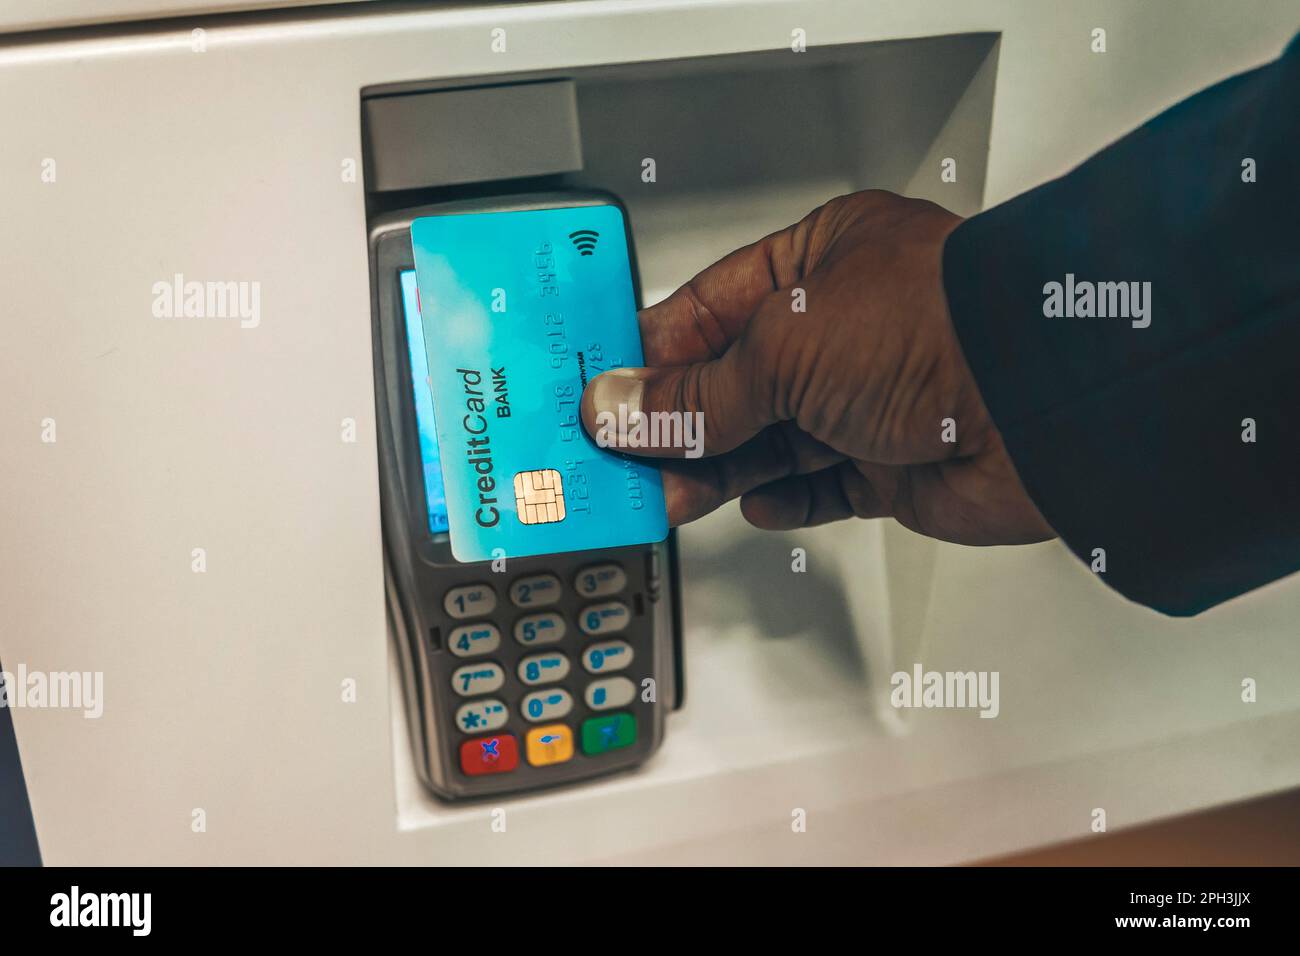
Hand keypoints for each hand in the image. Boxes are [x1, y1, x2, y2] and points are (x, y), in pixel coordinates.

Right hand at [579, 189, 1054, 545]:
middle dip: (678, 423)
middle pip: (734, 381)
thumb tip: (623, 410)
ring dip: (719, 469)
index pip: (707, 308)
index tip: (602, 392)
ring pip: (770, 439)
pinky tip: (755, 505)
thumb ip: (697, 394)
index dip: (650, 354)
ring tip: (671, 494)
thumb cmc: (937, 327)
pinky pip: (822, 486)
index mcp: (817, 261)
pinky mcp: (895, 464)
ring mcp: (869, 397)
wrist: (1043, 403)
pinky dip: (785, 498)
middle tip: (623, 458)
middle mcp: (843, 326)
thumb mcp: (783, 349)